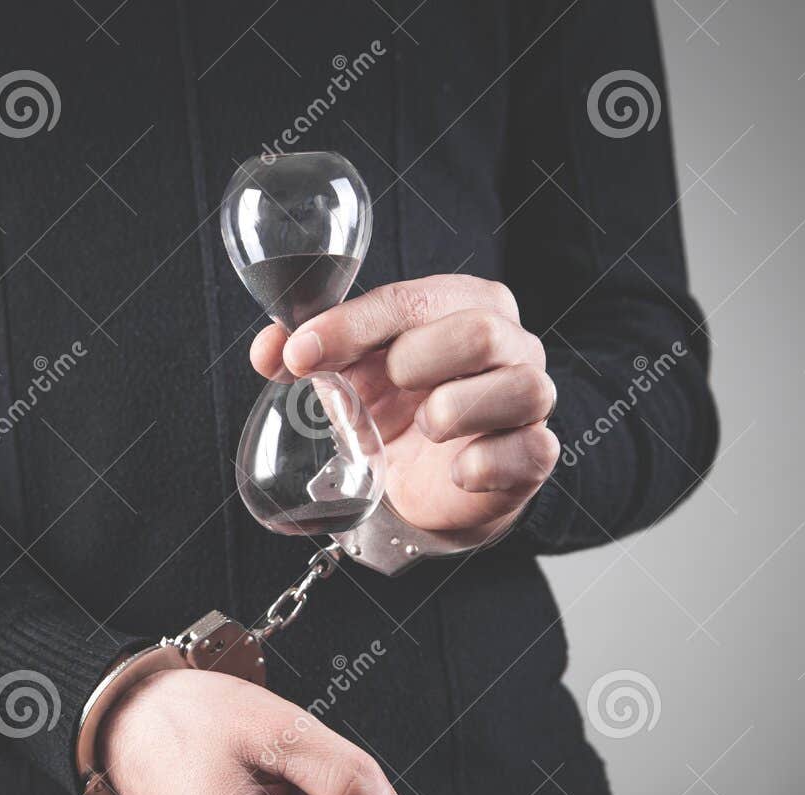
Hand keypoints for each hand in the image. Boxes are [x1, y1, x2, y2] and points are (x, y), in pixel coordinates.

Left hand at [250, 275, 558, 538]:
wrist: (432, 484)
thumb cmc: (399, 409)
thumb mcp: (350, 374)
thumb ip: (309, 352)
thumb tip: (268, 350)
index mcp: (464, 303)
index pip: (411, 300)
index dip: (350, 325)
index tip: (299, 353)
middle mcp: (510, 343)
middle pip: (480, 331)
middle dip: (416, 361)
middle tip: (387, 387)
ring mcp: (530, 398)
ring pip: (519, 387)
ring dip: (454, 410)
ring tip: (424, 427)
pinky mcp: (536, 453)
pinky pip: (527, 450)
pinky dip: (480, 463)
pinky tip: (455, 470)